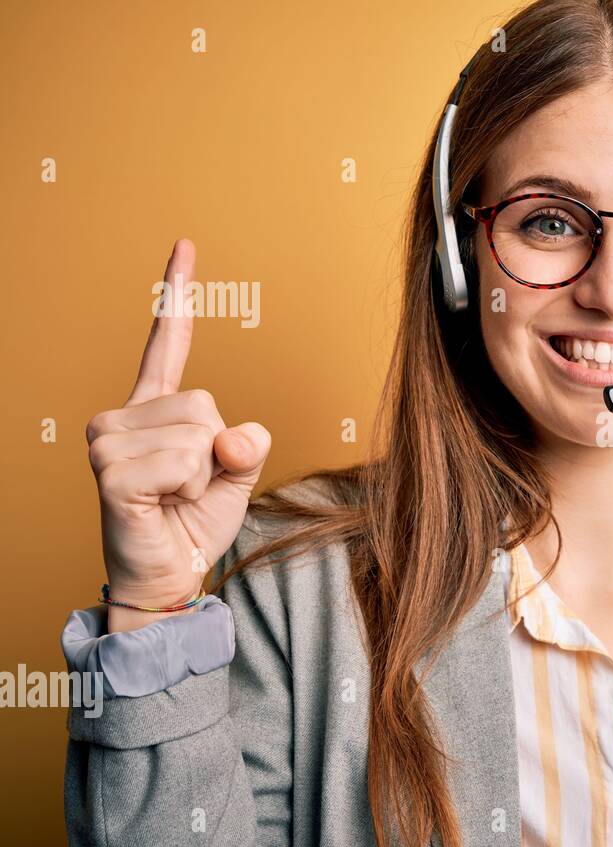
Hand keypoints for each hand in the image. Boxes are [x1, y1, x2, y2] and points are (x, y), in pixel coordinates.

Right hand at [87, 239, 271, 632]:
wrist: (169, 576)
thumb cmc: (194, 523)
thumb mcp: (237, 477)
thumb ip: (245, 445)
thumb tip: (236, 437)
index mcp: (155, 409)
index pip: (168, 344)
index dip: (177, 297)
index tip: (184, 247)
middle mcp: (122, 416)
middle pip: (205, 401)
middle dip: (217, 451)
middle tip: (191, 486)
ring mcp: (109, 441)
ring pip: (198, 432)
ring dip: (205, 475)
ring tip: (175, 497)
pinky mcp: (110, 472)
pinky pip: (184, 461)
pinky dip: (191, 488)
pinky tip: (163, 504)